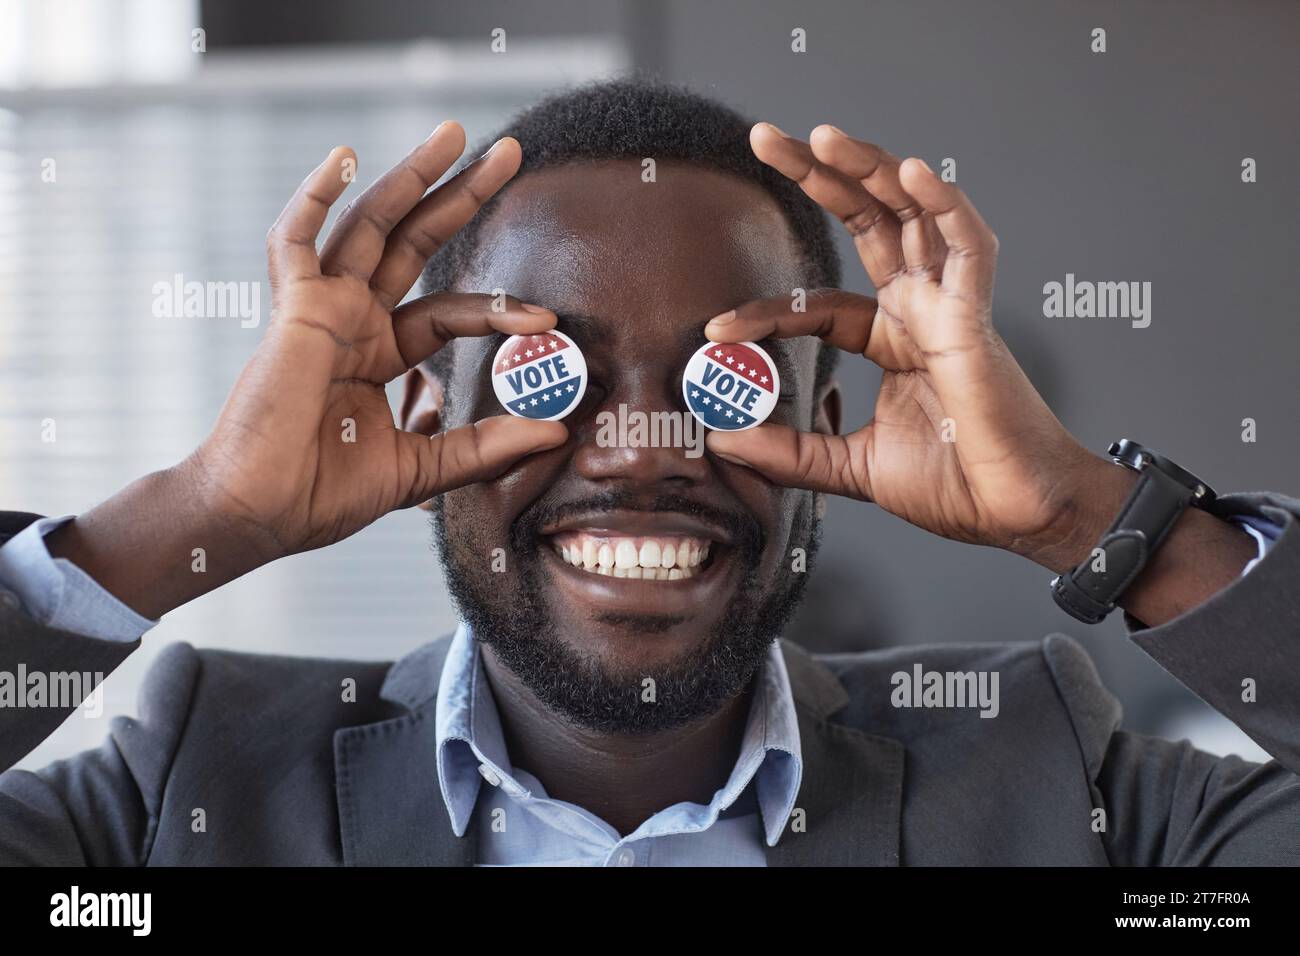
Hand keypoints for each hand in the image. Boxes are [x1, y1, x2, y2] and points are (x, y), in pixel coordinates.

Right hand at [49, 124, 565, 618]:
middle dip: (461, 196)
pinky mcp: (292, 310)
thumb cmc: (325, 495)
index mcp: (379, 354)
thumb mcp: (423, 468)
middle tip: (512, 153)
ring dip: (410, 177)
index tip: (551, 322)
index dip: (500, 311)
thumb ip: (486, 446)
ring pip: (370, 226)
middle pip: (416, 243)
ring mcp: (321, 309)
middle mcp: (354, 321)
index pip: (449, 313)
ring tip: (454, 133)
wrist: (264, 515)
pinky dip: (314, 196)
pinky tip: (345, 157)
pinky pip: (295, 240)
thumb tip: (558, 433)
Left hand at [705, 123, 1107, 568]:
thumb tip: (721, 437)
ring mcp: (951, 308)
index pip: (819, 306)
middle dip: (818, 175)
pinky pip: (969, 248)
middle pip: (867, 221)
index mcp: (895, 340)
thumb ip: (788, 452)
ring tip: (820, 135)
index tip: (716, 333)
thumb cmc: (955, 485)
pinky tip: (912, 172)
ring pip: (912, 214)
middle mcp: (922, 311)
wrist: (1013, 515)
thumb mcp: (849, 467)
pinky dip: (946, 206)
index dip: (766, 314)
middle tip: (763, 137)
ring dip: (869, 169)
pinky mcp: (978, 321)